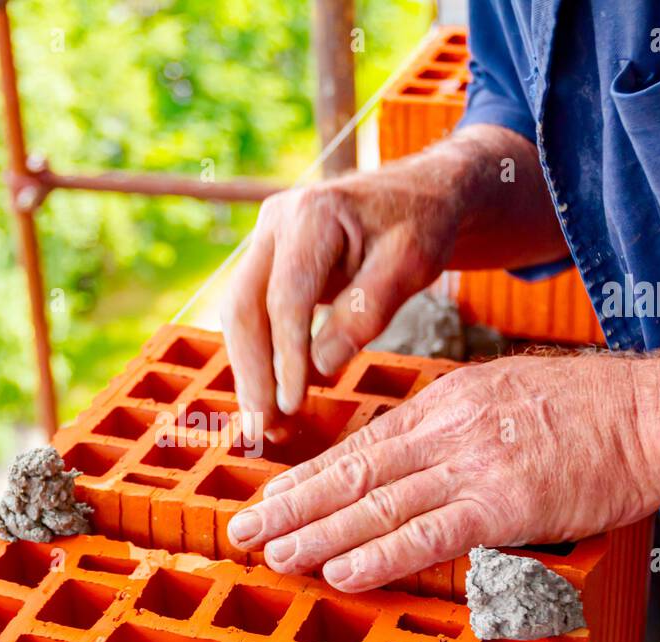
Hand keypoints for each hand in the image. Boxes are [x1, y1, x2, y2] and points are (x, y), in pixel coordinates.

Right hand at [220, 164, 463, 437]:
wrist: (419, 195)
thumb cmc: (421, 224)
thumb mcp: (412, 264)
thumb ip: (368, 311)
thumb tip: (321, 366)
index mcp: (312, 214)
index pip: (286, 297)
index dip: (286, 355)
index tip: (292, 404)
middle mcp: (276, 221)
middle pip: (244, 307)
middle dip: (252, 373)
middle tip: (263, 429)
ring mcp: (266, 240)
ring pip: (238, 314)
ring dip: (249, 372)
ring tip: (266, 425)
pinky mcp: (268, 262)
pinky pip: (252, 315)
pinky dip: (259, 358)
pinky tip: (270, 397)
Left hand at [225, 353, 659, 591]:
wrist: (653, 414)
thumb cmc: (591, 410)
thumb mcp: (507, 394)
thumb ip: (456, 426)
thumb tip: (415, 458)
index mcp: (445, 404)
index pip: (361, 446)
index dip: (309, 477)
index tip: (269, 497)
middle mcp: (446, 431)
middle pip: (352, 473)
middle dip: (291, 505)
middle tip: (241, 530)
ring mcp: (472, 466)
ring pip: (377, 503)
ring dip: (317, 533)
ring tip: (273, 555)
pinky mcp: (504, 504)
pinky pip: (428, 534)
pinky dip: (379, 554)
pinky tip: (340, 572)